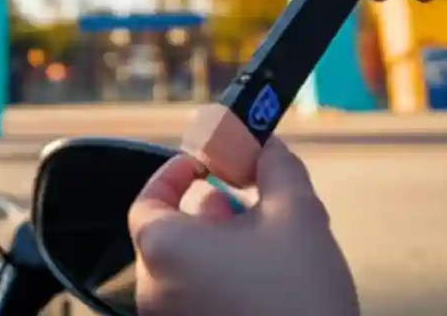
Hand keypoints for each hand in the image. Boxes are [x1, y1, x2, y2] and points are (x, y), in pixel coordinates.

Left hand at [128, 138, 357, 315]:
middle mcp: (154, 291)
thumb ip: (277, 168)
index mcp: (163, 250)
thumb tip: (267, 147)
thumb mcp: (298, 215)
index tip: (205, 163)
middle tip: (252, 204)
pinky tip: (269, 285)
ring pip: (188, 270)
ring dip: (221, 249)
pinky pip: (198, 301)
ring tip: (271, 249)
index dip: (176, 174)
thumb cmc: (299, 297)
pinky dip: (223, 283)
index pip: (148, 200)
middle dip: (212, 213)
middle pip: (171, 235)